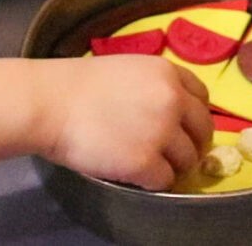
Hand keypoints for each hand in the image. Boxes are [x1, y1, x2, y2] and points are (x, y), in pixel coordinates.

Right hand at [32, 55, 213, 190]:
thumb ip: (154, 87)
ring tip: (152, 166)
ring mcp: (161, 131)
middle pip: (202, 130)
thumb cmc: (77, 86)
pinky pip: (165, 180)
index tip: (185, 127)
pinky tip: (136, 175)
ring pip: (188, 159)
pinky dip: (153, 181)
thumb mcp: (128, 70)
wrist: (49, 103)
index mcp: (168, 73)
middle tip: (176, 155)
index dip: (194, 116)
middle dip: (192, 144)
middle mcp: (173, 99)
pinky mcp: (145, 161)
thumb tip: (171, 113)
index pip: (202, 98)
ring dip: (173, 165)